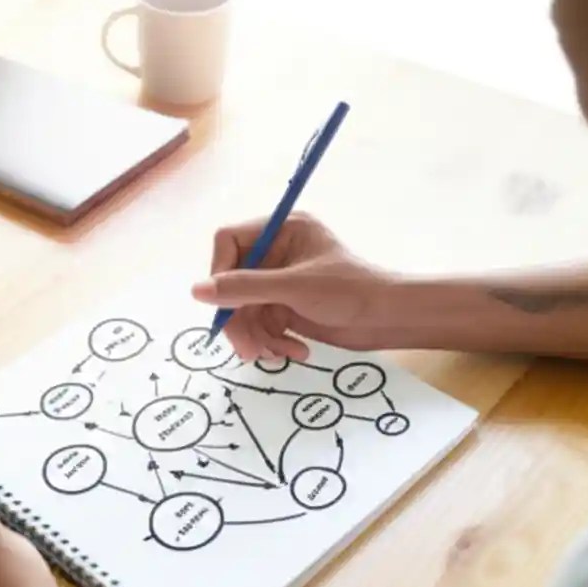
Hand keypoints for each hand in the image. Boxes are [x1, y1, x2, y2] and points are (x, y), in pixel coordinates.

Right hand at [191, 212, 399, 359]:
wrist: (391, 320)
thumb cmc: (351, 291)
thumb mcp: (294, 288)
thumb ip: (244, 288)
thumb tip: (196, 291)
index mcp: (281, 230)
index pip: (229, 241)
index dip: (219, 272)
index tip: (223, 303)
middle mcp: (276, 253)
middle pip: (233, 282)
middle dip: (240, 318)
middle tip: (247, 349)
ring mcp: (281, 282)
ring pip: (245, 309)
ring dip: (256, 337)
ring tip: (274, 356)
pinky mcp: (287, 307)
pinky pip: (262, 325)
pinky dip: (273, 342)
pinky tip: (295, 352)